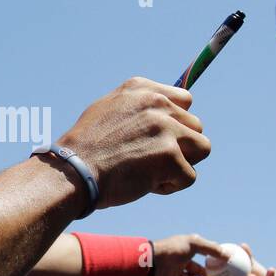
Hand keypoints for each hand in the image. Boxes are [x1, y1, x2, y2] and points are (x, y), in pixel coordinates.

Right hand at [59, 78, 210, 208]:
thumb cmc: (85, 150)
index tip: (157, 139)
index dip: (175, 124)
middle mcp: (157, 104)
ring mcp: (166, 129)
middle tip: (149, 160)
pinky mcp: (171, 157)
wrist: (73, 173)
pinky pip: (190, 177)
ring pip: (201, 148)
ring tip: (152, 172)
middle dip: (179, 146)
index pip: (185, 101)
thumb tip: (168, 111)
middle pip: (196, 126)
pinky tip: (145, 184)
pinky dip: (170, 186)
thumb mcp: (108, 110)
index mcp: (142, 89)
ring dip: (181, 164)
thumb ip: (139, 107)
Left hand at [148, 233, 223, 275]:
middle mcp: (181, 264)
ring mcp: (174, 274)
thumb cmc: (173, 249)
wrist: (153, 260)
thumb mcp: (194, 243)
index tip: (222, 273)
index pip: (202, 262)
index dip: (211, 267)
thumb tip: (228, 255)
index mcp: (187, 253)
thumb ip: (211, 248)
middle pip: (197, 274)